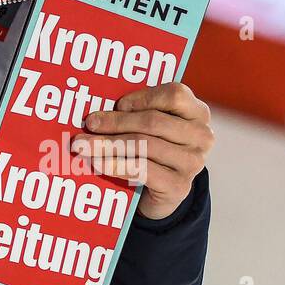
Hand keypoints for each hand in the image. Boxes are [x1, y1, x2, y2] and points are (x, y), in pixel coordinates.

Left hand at [71, 82, 212, 220]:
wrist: (162, 189)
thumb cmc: (152, 144)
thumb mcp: (151, 124)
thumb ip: (136, 110)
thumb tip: (97, 108)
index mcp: (197, 112)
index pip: (175, 94)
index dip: (144, 97)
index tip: (118, 104)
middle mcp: (201, 136)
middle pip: (154, 122)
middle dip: (116, 121)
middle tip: (89, 123)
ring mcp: (192, 163)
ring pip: (144, 146)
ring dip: (108, 144)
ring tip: (82, 144)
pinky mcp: (179, 186)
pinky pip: (141, 170)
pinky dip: (115, 164)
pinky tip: (96, 162)